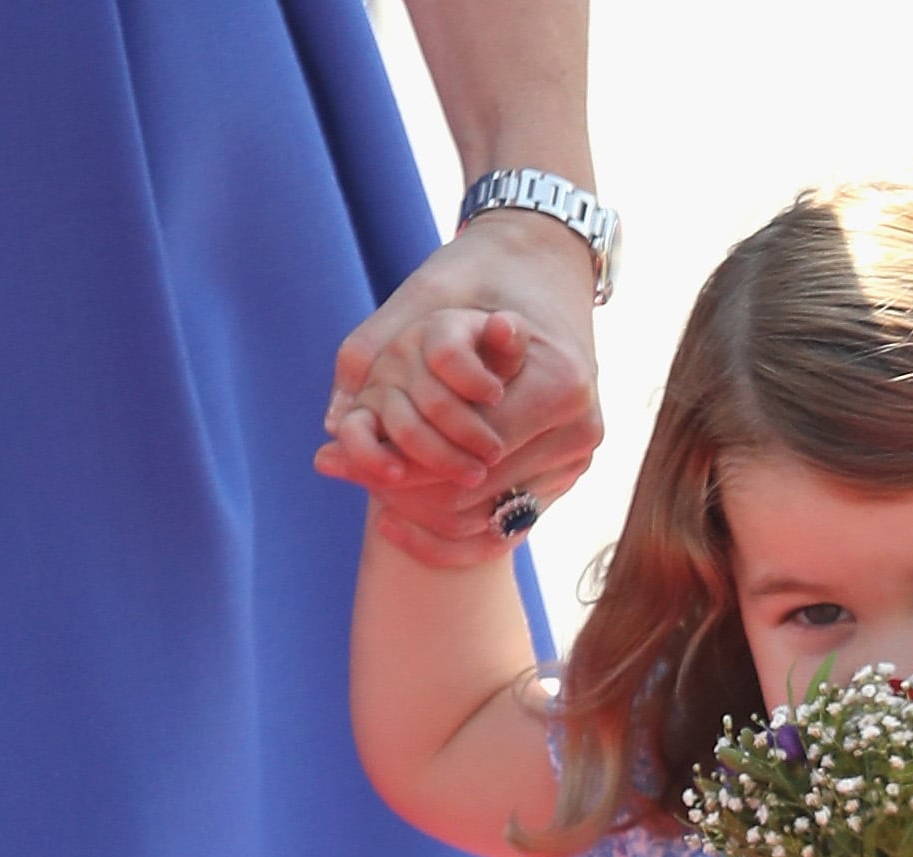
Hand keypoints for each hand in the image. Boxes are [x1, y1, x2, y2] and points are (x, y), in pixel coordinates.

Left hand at [316, 213, 601, 567]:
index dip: (409, 461)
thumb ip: (378, 351)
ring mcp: (577, 458)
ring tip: (375, 499)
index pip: (473, 450)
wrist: (544, 265)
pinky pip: (505, 528)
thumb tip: (332, 423)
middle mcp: (580, 430)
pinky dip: (454, 535)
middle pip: (479, 492)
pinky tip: (403, 526)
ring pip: (488, 520)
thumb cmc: (484, 273)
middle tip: (356, 481)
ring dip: (428, 514)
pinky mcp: (566, 475)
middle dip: (413, 491)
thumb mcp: (429, 296)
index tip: (356, 460)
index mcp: (560, 386)